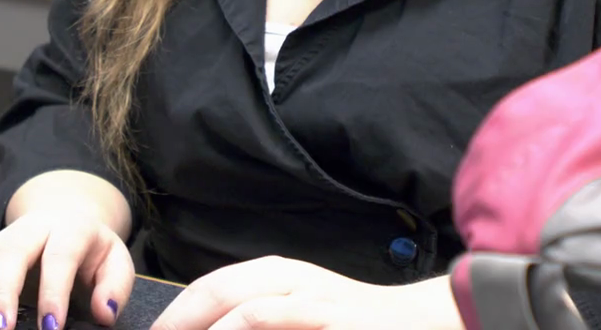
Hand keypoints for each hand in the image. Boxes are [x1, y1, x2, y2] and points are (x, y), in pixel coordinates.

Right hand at [0, 208, 133, 329]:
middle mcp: (29, 231)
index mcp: (68, 229)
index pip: (59, 256)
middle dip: (3, 294)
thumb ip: (114, 287)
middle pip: (10, 254)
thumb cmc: (90, 251)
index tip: (51, 328)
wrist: (68, 219)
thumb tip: (103, 313)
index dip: (54, 292)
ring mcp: (0, 241)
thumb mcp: (114, 262)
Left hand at [150, 257, 461, 329]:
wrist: (423, 323)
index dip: (177, 313)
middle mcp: (296, 284)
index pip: (214, 288)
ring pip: (249, 314)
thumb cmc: (353, 321)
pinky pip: (282, 325)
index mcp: (281, 275)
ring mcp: (318, 306)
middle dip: (182, 321)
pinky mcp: (338, 323)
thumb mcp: (301, 309)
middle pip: (222, 294)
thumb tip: (205, 327)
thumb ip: (259, 317)